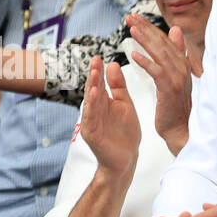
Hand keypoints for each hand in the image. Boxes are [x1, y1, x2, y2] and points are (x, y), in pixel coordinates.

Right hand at [79, 56, 139, 179]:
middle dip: (93, 76)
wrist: (126, 159)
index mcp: (104, 103)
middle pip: (93, 90)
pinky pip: (91, 118)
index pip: (99, 84)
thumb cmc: (125, 134)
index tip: (99, 57)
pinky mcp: (92, 134)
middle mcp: (95, 111)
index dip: (98, 71)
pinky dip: (92, 106)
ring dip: (91, 88)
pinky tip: (95, 95)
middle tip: (95, 61)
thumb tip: (113, 65)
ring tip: (94, 74)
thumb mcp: (125, 105)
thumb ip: (119, 87)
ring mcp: (92, 122)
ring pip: (91, 102)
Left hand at [127, 16, 192, 155]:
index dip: (150, 28)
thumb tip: (175, 31)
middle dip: (146, 29)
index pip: (165, 41)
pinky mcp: (169, 89)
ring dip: (145, 40)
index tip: (135, 18)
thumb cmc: (175, 104)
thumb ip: (175, 54)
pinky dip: (146, 62)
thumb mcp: (175, 76)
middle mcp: (181, 68)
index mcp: (181, 64)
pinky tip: (133, 55)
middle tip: (129, 17)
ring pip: (160, 54)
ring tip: (131, 29)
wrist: (181, 128)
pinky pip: (157, 72)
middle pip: (162, 43)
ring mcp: (177, 78)